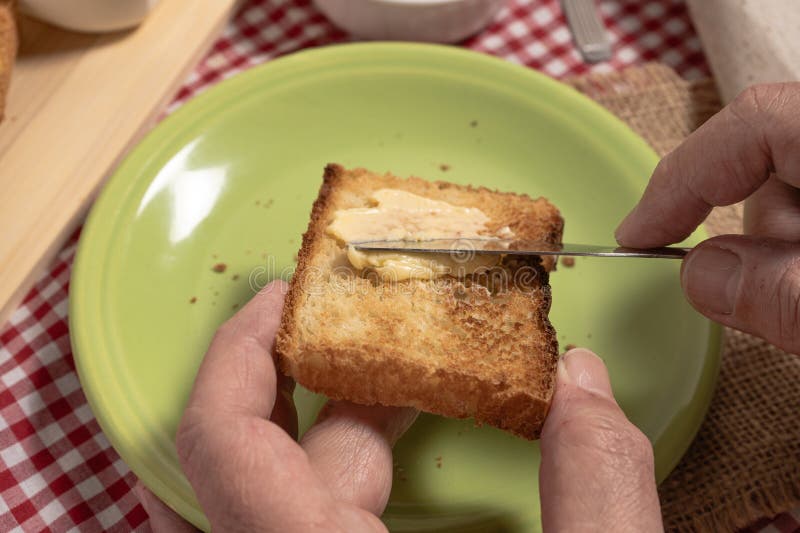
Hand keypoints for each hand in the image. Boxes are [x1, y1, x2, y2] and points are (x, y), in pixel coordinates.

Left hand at [136, 281, 661, 531]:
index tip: (285, 293)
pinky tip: (408, 461)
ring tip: (407, 372)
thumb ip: (598, 488)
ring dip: (347, 428)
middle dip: (318, 375)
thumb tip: (583, 382)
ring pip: (292, 500)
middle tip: (370, 315)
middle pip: (260, 459)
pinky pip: (316, 530)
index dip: (238, 351)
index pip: (222, 442)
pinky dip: (355, 485)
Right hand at [616, 83, 799, 352]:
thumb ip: (782, 293)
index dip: (681, 182)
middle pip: (775, 165)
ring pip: (799, 193)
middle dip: (761, 236)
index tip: (637, 235)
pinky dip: (799, 251)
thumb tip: (704, 277)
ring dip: (789, 249)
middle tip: (784, 296)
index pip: (754, 126)